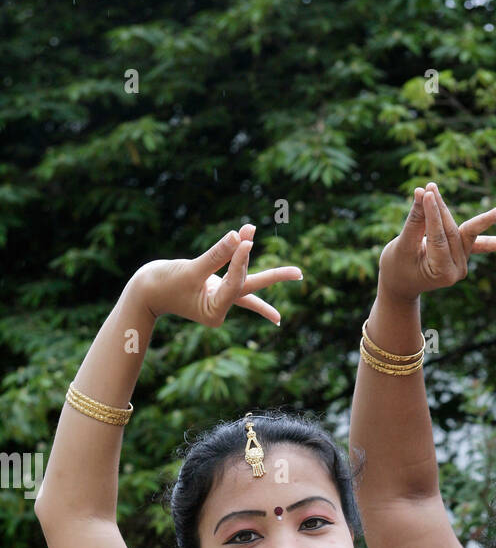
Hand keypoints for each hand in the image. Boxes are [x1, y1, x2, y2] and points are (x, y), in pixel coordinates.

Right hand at [132, 222, 302, 326]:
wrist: (143, 292)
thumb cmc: (162, 283)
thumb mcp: (190, 269)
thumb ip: (216, 255)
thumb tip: (240, 236)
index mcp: (215, 311)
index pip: (235, 282)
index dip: (240, 259)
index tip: (246, 236)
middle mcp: (221, 306)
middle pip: (252, 288)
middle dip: (276, 278)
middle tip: (301, 273)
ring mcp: (219, 298)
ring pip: (247, 282)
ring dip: (265, 273)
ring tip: (297, 273)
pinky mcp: (215, 288)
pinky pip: (237, 281)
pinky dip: (245, 268)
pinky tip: (270, 294)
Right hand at [377, 181, 495, 303]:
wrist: (400, 284)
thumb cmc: (396, 267)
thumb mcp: (402, 244)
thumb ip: (414, 220)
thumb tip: (422, 191)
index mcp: (442, 273)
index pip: (439, 237)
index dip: (432, 214)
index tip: (426, 192)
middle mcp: (458, 270)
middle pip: (452, 232)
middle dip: (442, 209)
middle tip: (429, 187)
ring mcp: (463, 262)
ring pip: (465, 231)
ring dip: (474, 218)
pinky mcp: (465, 254)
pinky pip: (486, 247)